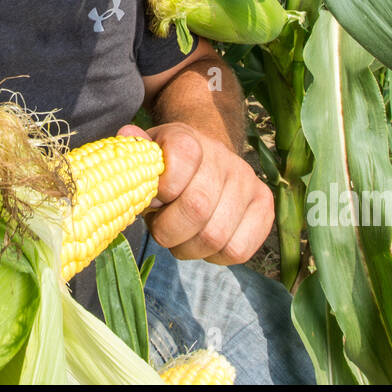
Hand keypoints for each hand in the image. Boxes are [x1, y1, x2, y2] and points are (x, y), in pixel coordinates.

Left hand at [118, 121, 273, 265]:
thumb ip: (134, 151)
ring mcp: (248, 183)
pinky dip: (214, 257)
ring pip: (216, 236)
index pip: (181, 157)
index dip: (162, 189)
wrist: (207, 161)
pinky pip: (238, 250)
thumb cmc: (168, 166)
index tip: (154, 200)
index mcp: (190, 140)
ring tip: (181, 237)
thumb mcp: (146, 154)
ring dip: (188, 248)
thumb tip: (126, 135)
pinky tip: (203, 242)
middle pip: (196, 207)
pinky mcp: (264, 208)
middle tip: (161, 229)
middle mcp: (224, 158)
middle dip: (168, 230)